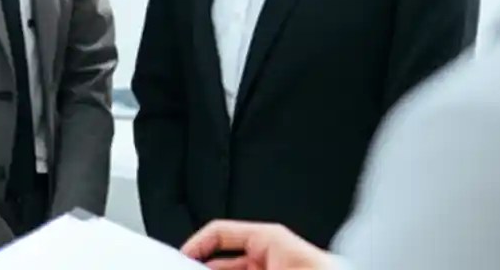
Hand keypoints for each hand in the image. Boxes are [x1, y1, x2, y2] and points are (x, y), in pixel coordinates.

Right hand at [180, 221, 332, 269]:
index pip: (219, 233)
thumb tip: (202, 264)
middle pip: (226, 261)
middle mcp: (274, 254)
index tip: (178, 261)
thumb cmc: (322, 269)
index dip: (194, 246)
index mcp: (269, 238)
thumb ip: (233, 266)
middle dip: (208, 269)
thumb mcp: (263, 262)